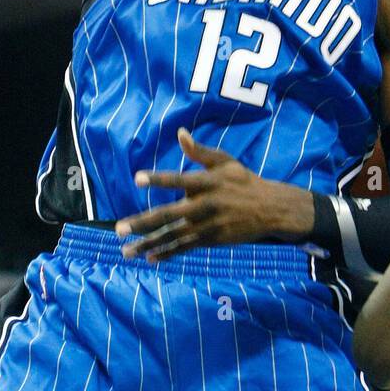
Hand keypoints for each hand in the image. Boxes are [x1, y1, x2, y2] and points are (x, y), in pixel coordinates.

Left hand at [116, 128, 314, 260]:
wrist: (270, 209)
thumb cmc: (243, 181)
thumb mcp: (225, 161)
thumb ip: (199, 151)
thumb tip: (179, 133)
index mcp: (207, 181)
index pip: (178, 179)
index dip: (159, 179)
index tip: (137, 179)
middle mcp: (205, 204)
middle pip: (168, 215)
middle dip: (142, 223)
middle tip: (119, 229)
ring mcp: (207, 225)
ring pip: (172, 236)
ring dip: (148, 244)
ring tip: (125, 251)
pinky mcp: (211, 240)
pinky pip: (184, 247)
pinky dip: (167, 253)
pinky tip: (149, 257)